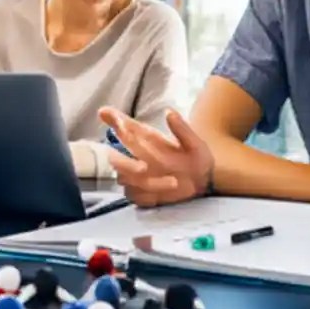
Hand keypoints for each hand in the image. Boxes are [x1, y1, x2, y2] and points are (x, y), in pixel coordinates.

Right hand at [99, 107, 213, 207]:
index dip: (112, 120)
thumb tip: (169, 112)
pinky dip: (148, 196)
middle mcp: (137, 156)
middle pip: (115, 159)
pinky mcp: (141, 193)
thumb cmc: (197, 159)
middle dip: (124, 164)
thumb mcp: (194, 143)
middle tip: (143, 168)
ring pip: (126, 180)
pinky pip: (135, 196)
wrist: (205, 182)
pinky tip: (165, 194)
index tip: (104, 112)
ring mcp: (137, 176)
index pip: (124, 127)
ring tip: (173, 182)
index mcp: (147, 140)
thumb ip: (181, 129)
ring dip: (146, 183)